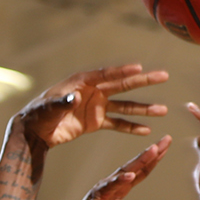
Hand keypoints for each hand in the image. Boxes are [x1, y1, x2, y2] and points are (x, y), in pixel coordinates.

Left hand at [18, 64, 167, 149]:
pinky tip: (146, 130)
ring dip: (143, 109)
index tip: (139, 68)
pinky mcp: (96, 122)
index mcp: (82, 81)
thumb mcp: (48, 107)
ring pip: (125, 106)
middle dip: (143, 81)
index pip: (106, 74)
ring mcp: (96, 106)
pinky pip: (117, 124)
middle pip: (122, 85)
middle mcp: (93, 90)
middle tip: (164, 76)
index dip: (122, 71)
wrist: (35, 131)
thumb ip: (62, 102)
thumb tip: (74, 98)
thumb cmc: (38, 114)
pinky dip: (131, 127)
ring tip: (162, 110)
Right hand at [58, 136, 172, 199]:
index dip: (153, 161)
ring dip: (139, 160)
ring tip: (153, 150)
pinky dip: (120, 180)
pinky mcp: (95, 196)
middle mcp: (112, 186)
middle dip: (151, 153)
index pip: (140, 173)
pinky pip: (109, 186)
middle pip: (135, 166)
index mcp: (119, 192)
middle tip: (166, 140)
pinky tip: (131, 175)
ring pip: (124, 171)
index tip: (165, 148)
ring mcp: (104, 189)